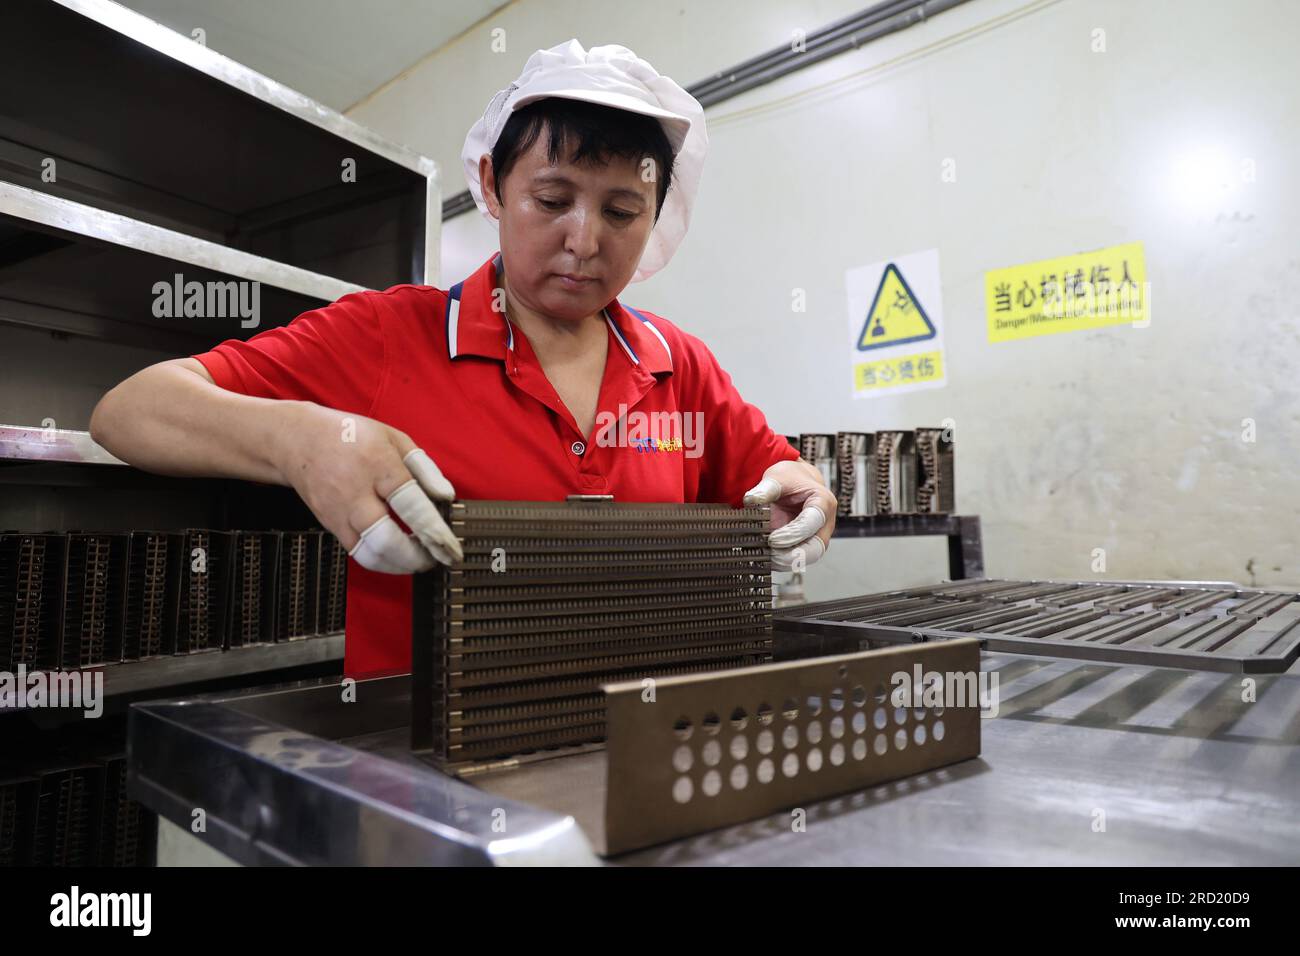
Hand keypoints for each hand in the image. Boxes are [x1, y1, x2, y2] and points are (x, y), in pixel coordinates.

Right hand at [276, 403, 462, 572]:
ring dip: (400, 565)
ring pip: (370, 555)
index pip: (411, 505)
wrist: (297, 440)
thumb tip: (446, 496)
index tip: (451, 547)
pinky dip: (382, 560)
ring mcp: (339, 512)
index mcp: (378, 465)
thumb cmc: (350, 436)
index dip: (434, 531)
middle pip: (387, 539)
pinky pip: (358, 553)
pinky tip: (398, 556)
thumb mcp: (394, 438)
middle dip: (417, 558)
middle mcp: (356, 492)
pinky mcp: (329, 525)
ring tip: (420, 560)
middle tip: (437, 558)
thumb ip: (424, 468)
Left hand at [743, 458, 836, 570]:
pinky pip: (797, 560)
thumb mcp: (778, 478)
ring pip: (807, 559)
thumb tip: (752, 500)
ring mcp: (817, 538)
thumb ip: (765, 489)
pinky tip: (765, 558)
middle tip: (769, 555)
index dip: (793, 534)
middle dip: (791, 556)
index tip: (772, 539)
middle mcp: (824, 524)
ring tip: (764, 557)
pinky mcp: (805, 547)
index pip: (812, 522)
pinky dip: (781, 563)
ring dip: (785, 562)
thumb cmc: (791, 481)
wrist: (795, 486)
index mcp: (822, 502)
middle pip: (816, 549)